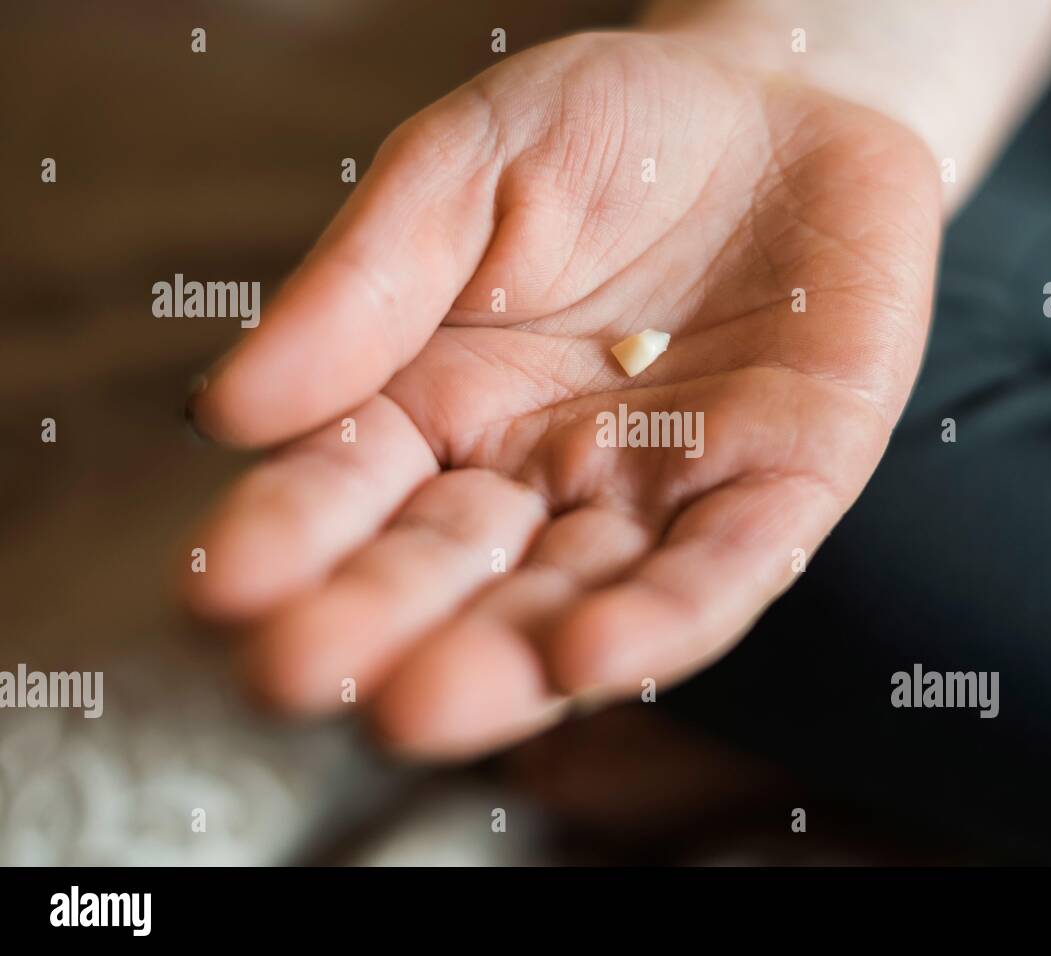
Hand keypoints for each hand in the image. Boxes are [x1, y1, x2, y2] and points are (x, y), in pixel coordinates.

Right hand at [183, 32, 940, 757]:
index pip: (352, 485)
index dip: (291, 535)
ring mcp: (661, 495)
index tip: (219, 586)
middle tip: (297, 675)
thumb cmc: (614, 130)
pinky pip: (723, 570)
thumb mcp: (471, 167)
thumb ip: (368, 283)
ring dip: (503, 661)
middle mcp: (543, 474)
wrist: (783, 105)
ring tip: (424, 707)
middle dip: (379, 626)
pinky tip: (588, 659)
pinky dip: (663, 620)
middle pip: (453, 571)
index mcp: (447, 402)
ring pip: (574, 602)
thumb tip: (230, 410)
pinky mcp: (779, 490)